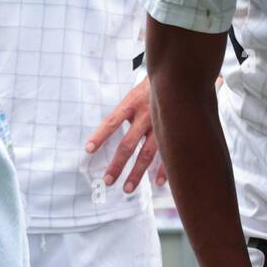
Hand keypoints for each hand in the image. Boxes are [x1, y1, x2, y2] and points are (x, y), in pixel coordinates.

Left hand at [83, 79, 166, 193]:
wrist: (178, 77)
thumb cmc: (149, 89)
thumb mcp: (133, 95)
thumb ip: (123, 114)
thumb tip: (104, 131)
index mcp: (132, 104)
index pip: (112, 121)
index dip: (100, 135)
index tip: (88, 149)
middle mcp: (146, 115)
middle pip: (128, 144)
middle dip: (117, 164)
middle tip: (107, 181)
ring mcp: (161, 125)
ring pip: (147, 153)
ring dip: (137, 173)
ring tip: (128, 188)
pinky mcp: (174, 131)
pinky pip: (168, 153)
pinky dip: (163, 169)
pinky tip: (157, 183)